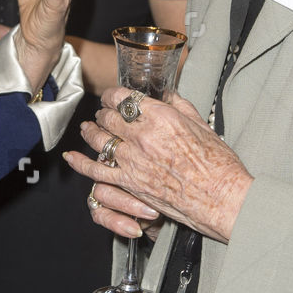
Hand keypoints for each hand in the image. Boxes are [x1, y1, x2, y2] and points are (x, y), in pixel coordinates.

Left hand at [63, 86, 252, 243]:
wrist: (220, 197)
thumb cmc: (218, 164)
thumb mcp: (201, 124)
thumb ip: (179, 106)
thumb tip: (167, 95)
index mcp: (161, 116)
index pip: (124, 97)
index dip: (114, 95)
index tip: (114, 97)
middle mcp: (142, 136)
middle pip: (108, 117)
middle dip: (104, 112)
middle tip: (104, 113)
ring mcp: (132, 160)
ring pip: (98, 139)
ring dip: (91, 131)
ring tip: (88, 128)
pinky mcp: (128, 183)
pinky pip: (95, 170)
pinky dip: (80, 163)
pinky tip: (72, 156)